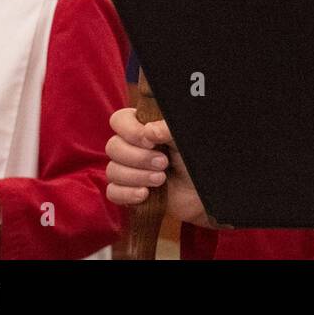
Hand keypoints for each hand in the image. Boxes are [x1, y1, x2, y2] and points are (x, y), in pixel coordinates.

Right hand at [105, 107, 210, 226]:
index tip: (150, 142)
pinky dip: (127, 193)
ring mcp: (127, 170)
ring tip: (161, 179)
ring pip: (112, 170)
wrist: (201, 191)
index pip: (120, 120)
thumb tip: (148, 131)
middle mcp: (131, 147)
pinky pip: (113, 192)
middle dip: (138, 158)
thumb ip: (168, 130)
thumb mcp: (184, 141)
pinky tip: (145, 194)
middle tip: (163, 163)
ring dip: (136, 176)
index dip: (130, 131)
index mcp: (143, 128)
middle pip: (113, 147)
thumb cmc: (194, 160)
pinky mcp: (127, 191)